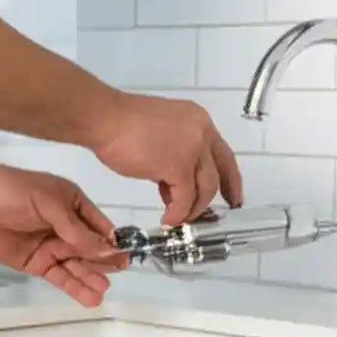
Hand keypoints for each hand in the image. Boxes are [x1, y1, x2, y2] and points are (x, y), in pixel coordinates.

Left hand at [0, 165, 126, 306]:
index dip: (112, 243)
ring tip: (102, 292)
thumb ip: (77, 231)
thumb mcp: (51, 205)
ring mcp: (52, 247)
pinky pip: (60, 277)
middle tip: (115, 276)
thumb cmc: (14, 193)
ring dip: (91, 278)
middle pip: (91, 249)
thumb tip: (107, 251)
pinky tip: (89, 298)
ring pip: (77, 266)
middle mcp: (67, 228)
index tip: (125, 258)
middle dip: (104, 263)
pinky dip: (74, 287)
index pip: (100, 227)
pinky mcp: (37, 263)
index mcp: (74, 205)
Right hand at [90, 92, 243, 225]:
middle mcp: (202, 132)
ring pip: (205, 188)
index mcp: (199, 121)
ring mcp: (193, 149)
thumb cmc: (123, 125)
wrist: (104, 118)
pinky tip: (167, 218)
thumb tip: (173, 183)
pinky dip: (177, 212)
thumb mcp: (161, 135)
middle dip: (210, 199)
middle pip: (218, 174)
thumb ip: (174, 155)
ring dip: (192, 208)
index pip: (223, 154)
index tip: (232, 197)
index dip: (230, 179)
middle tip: (200, 216)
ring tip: (176, 218)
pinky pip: (184, 198)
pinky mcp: (179, 166)